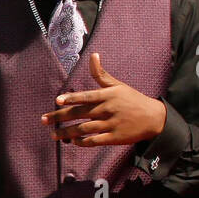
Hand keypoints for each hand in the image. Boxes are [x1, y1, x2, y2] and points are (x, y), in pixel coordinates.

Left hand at [41, 53, 166, 145]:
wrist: (154, 118)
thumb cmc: (132, 100)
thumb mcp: (118, 86)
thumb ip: (101, 74)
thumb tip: (93, 55)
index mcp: (107, 95)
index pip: (86, 97)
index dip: (71, 98)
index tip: (57, 101)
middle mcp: (107, 109)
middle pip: (79, 114)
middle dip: (59, 117)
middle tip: (44, 120)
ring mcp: (111, 124)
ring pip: (84, 129)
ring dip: (67, 133)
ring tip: (54, 135)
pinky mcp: (114, 138)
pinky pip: (94, 141)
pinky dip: (82, 142)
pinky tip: (73, 142)